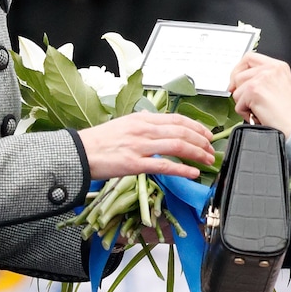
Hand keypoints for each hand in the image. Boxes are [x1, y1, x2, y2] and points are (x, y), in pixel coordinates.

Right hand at [77, 112, 213, 180]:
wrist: (79, 153)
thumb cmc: (99, 141)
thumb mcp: (124, 124)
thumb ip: (143, 123)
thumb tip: (158, 123)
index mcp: (142, 119)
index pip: (177, 119)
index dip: (196, 126)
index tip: (207, 134)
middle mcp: (144, 129)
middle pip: (181, 131)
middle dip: (201, 141)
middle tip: (211, 149)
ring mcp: (140, 146)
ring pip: (177, 146)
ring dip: (196, 153)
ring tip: (207, 160)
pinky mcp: (134, 164)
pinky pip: (164, 165)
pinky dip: (182, 169)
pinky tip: (193, 173)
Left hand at [228, 52, 290, 136]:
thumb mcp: (280, 87)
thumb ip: (263, 79)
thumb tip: (239, 82)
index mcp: (278, 66)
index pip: (249, 58)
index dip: (239, 70)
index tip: (236, 82)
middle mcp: (270, 68)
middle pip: (238, 74)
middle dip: (237, 90)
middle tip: (244, 102)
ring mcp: (262, 78)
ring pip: (236, 90)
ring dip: (243, 104)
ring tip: (258, 111)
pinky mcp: (254, 91)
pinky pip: (238, 104)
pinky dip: (245, 114)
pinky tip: (259, 116)